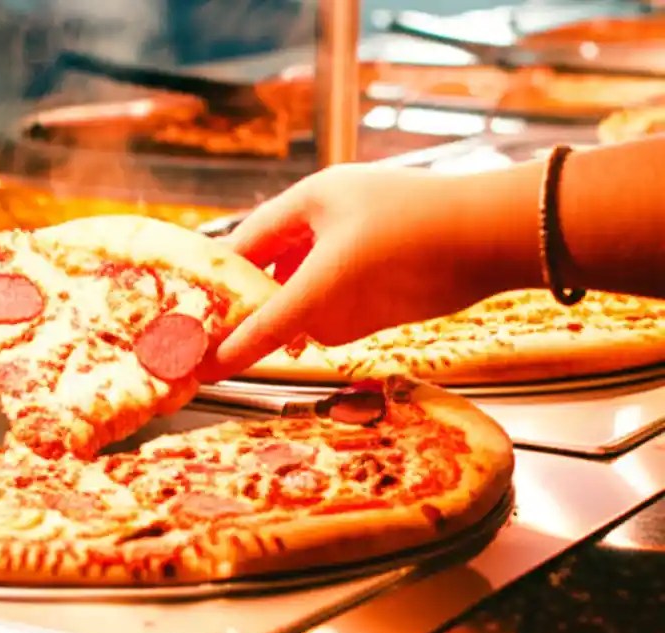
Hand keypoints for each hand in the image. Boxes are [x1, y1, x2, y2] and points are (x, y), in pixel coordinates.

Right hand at [203, 164, 510, 379]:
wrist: (502, 239)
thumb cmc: (408, 243)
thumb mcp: (328, 287)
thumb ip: (269, 327)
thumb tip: (216, 362)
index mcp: (308, 201)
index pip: (244, 244)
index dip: (220, 284)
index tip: (198, 322)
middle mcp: (332, 218)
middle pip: (276, 267)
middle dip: (263, 307)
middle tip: (239, 345)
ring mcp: (364, 242)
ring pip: (312, 286)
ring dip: (302, 316)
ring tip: (292, 345)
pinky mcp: (393, 269)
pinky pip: (347, 298)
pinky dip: (338, 319)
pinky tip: (337, 336)